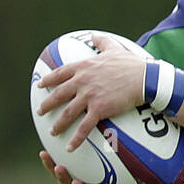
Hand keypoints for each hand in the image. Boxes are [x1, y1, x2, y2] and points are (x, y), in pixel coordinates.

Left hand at [36, 32, 145, 150]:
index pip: (60, 74)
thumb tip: (95, 35)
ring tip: (53, 132)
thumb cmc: (131, 63)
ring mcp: (89, 96)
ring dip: (59, 124)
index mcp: (83, 67)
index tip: (40, 85)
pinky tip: (69, 147)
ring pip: (68, 113)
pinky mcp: (99, 110)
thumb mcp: (114, 48)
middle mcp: (82, 82)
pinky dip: (75, 138)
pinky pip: (84, 127)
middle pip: (58, 95)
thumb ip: (101, 42)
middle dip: (47, 104)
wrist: (143, 78)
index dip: (49, 80)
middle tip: (40, 112)